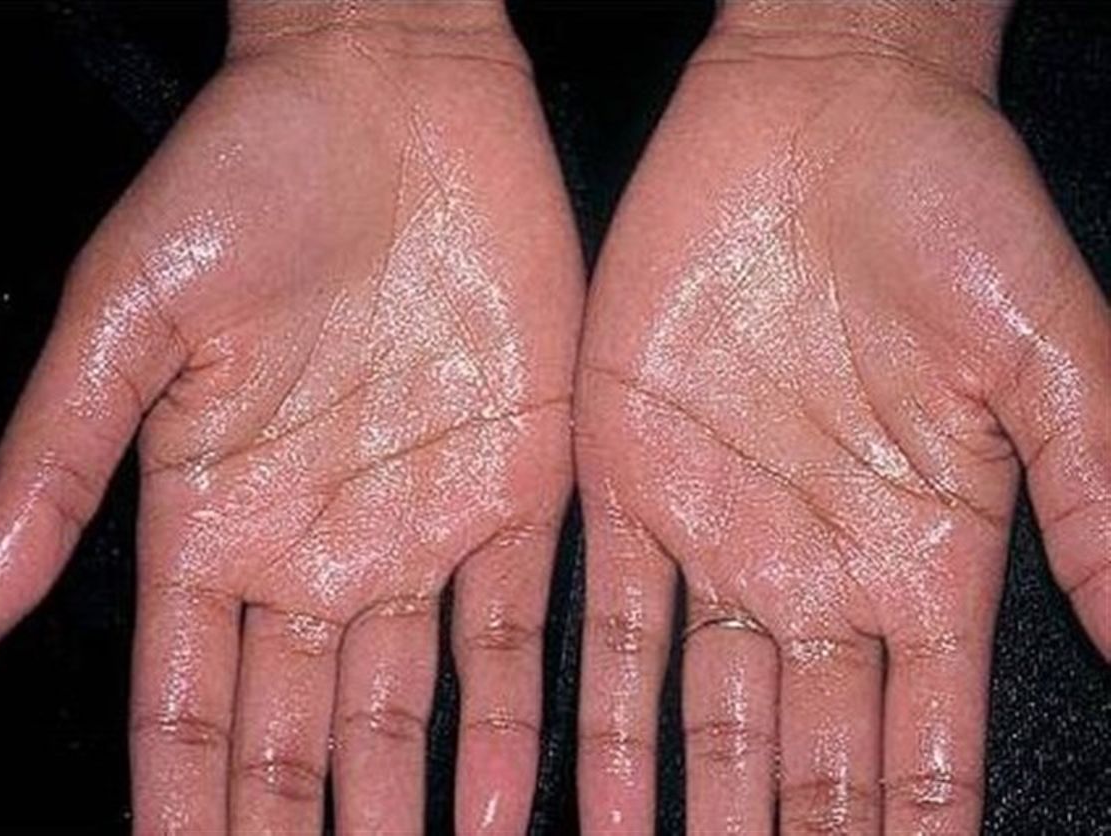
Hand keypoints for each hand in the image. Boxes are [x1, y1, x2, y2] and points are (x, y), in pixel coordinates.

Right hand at [0, 5, 582, 832]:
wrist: (394, 93)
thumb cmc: (244, 179)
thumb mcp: (128, 319)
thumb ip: (52, 469)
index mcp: (209, 519)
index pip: (183, 706)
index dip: (181, 803)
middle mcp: (315, 546)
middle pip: (297, 736)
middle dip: (294, 830)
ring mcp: (421, 525)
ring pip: (409, 712)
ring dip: (405, 809)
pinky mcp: (519, 485)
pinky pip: (516, 634)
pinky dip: (512, 725)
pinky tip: (502, 807)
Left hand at [575, 3, 1108, 832]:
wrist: (824, 115)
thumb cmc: (950, 216)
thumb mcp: (1051, 364)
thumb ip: (1100, 508)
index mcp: (924, 559)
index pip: (923, 747)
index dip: (912, 833)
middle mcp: (813, 570)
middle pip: (803, 761)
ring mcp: (715, 533)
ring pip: (698, 719)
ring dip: (686, 817)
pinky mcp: (626, 478)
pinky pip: (604, 622)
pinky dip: (597, 717)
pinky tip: (590, 804)